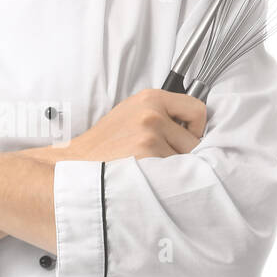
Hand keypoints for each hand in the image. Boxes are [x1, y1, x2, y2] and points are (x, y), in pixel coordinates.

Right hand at [59, 88, 205, 161]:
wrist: (79, 162)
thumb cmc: (106, 143)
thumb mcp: (133, 113)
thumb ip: (163, 114)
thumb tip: (197, 128)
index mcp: (150, 98)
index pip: (198, 109)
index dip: (196, 128)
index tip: (186, 138)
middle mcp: (152, 113)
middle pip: (195, 140)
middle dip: (183, 152)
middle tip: (160, 158)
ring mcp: (150, 135)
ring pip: (185, 159)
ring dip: (173, 167)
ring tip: (149, 166)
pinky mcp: (147, 156)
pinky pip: (173, 172)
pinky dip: (164, 178)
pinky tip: (146, 174)